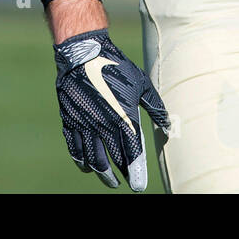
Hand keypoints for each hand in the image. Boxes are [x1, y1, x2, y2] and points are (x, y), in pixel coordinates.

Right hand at [53, 28, 169, 189]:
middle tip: (129, 184)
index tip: (138, 185)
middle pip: (113, 158)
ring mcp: (84, 123)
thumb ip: (155, 107)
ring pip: (92, 158)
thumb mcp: (141, 84)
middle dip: (122, 174)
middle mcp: (103, 123)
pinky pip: (74, 147)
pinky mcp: (70, 120)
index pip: (131, 152)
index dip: (135, 170)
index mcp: (123, 116)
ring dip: (102, 173)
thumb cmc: (117, 67)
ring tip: (110, 181)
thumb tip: (168, 125)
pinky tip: (88, 167)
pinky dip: (81, 161)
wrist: (84, 53)